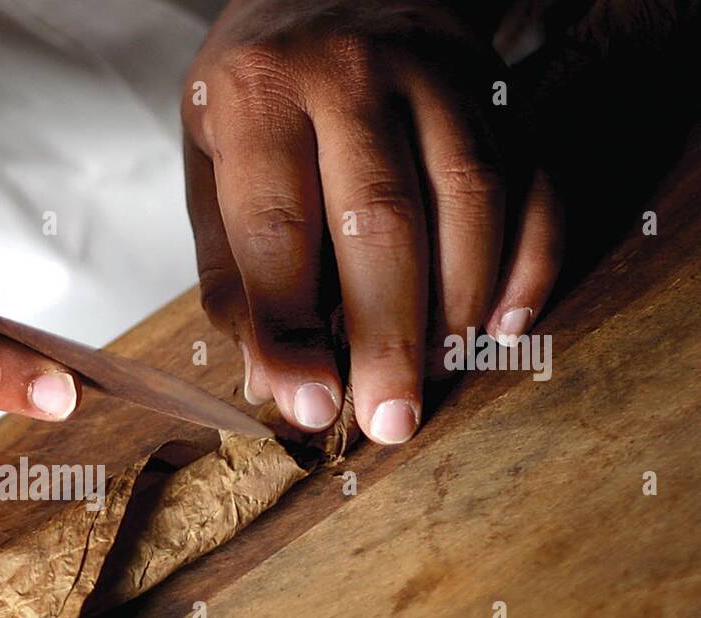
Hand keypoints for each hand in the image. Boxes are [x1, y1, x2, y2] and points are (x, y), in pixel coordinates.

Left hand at [183, 0, 561, 442]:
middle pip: (382, 222)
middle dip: (388, 337)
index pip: (278, 229)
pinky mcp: (495, 87)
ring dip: (458, 305)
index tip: (310, 404)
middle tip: (391, 419)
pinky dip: (528, 261)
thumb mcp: (210, 167)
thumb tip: (273, 382)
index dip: (293, 329)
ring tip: (432, 372)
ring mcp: (435, 73)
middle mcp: (350, 74)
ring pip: (470, 201)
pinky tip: (498, 324)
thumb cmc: (257, 96)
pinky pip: (532, 178)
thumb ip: (232, 271)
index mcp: (258, 95)